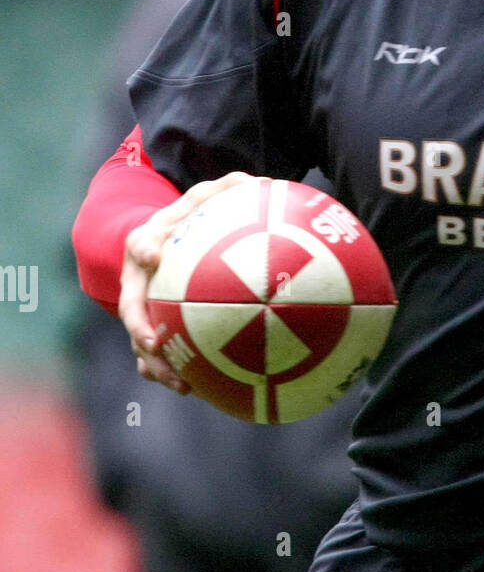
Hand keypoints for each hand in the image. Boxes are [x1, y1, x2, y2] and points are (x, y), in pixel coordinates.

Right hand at [119, 172, 258, 392]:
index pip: (142, 244)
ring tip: (179, 383)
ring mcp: (142, 307)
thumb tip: (266, 182)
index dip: (146, 250)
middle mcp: (137, 279)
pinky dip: (171, 372)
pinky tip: (195, 389)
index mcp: (148, 243)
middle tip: (153, 342)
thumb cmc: (190, 218)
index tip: (154, 257)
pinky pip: (157, 355)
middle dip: (138, 325)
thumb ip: (230, 189)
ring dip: (155, 362)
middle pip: (131, 305)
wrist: (161, 242)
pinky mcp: (153, 327)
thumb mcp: (206, 198)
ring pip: (140, 339)